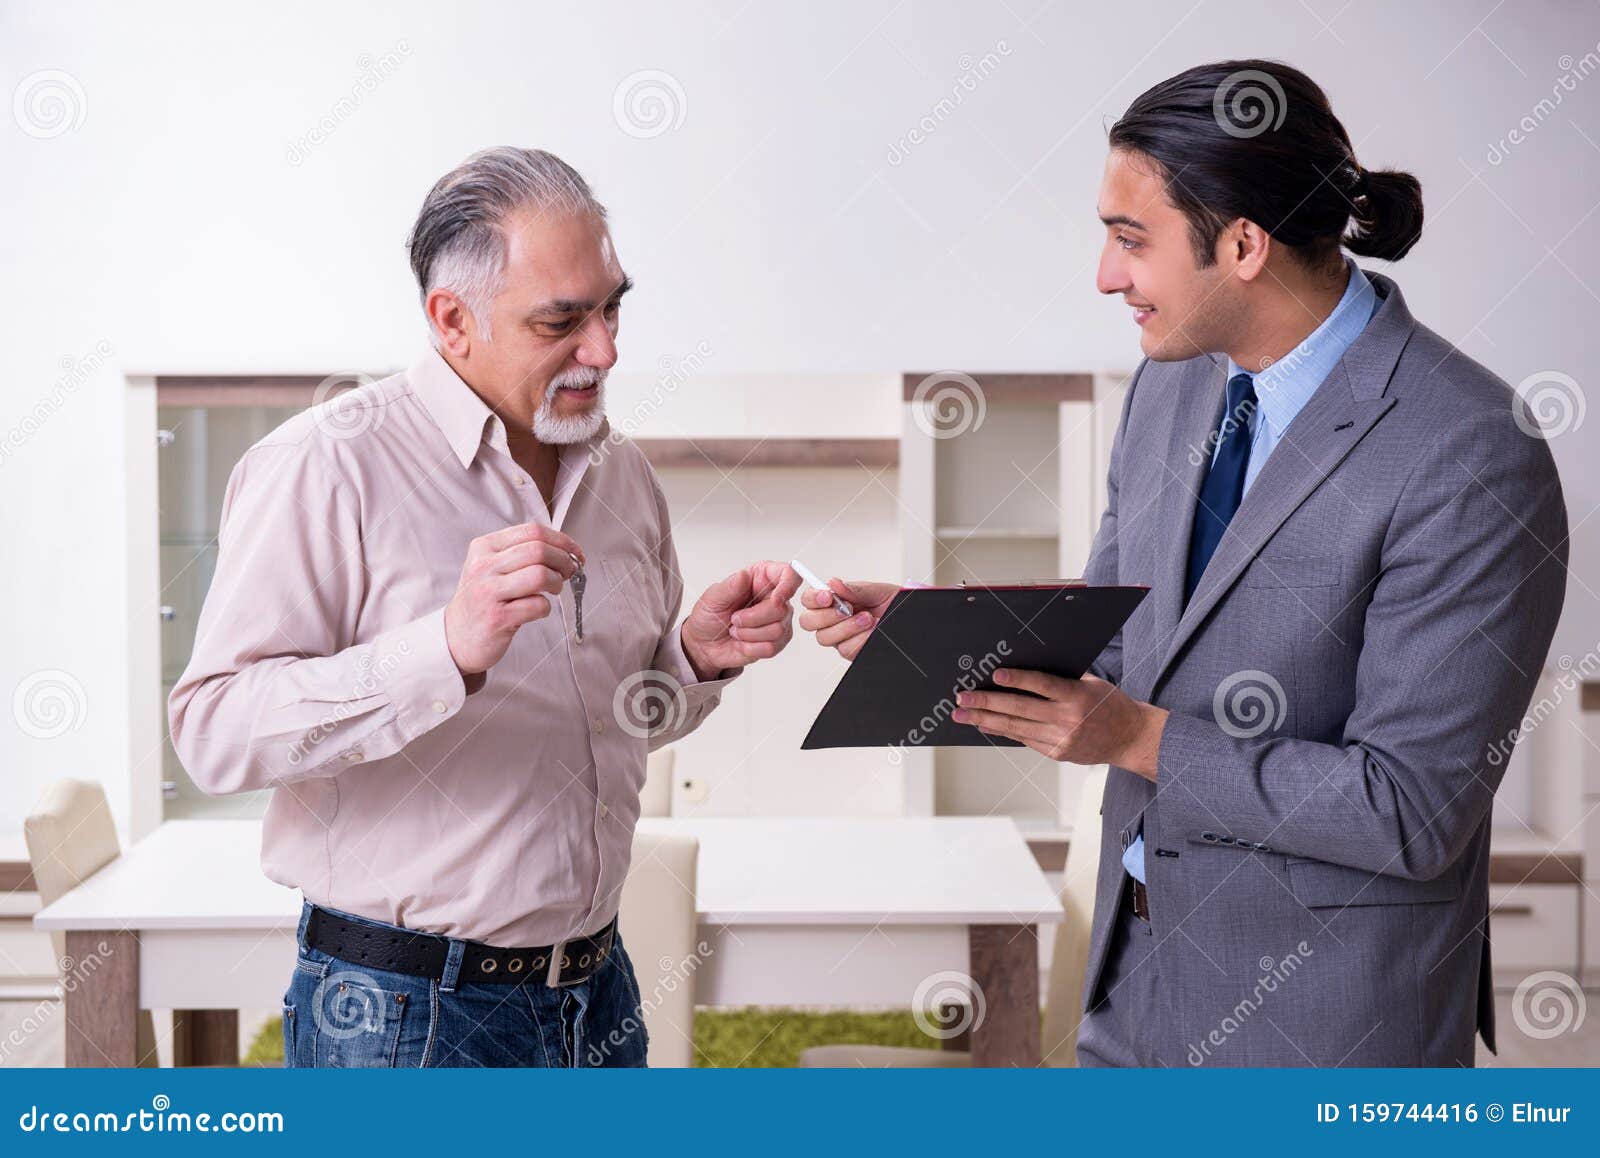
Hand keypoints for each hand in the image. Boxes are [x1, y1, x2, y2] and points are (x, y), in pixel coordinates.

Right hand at [444, 522, 582, 676]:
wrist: (456, 636)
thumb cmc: (482, 599)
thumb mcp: (491, 567)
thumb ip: (522, 554)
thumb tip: (567, 552)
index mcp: (484, 547)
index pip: (532, 531)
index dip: (562, 540)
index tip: (575, 552)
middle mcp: (484, 566)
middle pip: (539, 550)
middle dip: (564, 560)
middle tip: (569, 572)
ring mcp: (489, 592)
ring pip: (541, 575)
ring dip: (557, 583)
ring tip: (554, 590)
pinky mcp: (498, 618)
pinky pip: (538, 605)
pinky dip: (546, 607)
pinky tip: (537, 609)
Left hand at [681, 561, 801, 680]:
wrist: (704, 645)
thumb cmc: (709, 617)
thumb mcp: (713, 598)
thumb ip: (730, 586)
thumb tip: (743, 575)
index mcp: (761, 578)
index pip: (789, 574)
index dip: (788, 585)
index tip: (776, 598)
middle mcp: (773, 598)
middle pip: (781, 608)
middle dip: (753, 618)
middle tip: (735, 619)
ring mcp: (778, 621)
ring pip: (778, 630)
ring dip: (749, 634)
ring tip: (736, 631)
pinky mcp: (776, 642)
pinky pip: (772, 647)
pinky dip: (751, 647)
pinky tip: (742, 642)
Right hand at [797, 578, 898, 660]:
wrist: (909, 619)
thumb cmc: (891, 602)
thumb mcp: (875, 591)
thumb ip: (854, 589)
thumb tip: (833, 583)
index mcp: (833, 600)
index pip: (808, 600)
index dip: (813, 598)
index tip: (828, 596)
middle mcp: (831, 619)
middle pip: (808, 622)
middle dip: (826, 615)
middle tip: (847, 609)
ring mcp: (839, 636)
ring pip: (825, 637)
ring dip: (847, 627)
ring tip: (868, 618)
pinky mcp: (850, 650)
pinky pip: (846, 649)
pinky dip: (860, 639)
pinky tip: (871, 631)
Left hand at [951, 669, 1168, 779]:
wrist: (1129, 739)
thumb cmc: (1110, 704)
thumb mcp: (1091, 683)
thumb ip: (1061, 677)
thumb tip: (1025, 665)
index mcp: (1077, 696)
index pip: (1042, 685)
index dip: (1017, 680)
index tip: (995, 675)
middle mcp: (1067, 719)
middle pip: (1020, 709)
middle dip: (987, 703)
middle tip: (963, 698)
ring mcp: (1060, 739)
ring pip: (1016, 727)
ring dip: (985, 719)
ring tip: (963, 714)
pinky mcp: (1056, 752)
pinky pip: (1023, 739)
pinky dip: (1001, 731)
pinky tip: (985, 724)